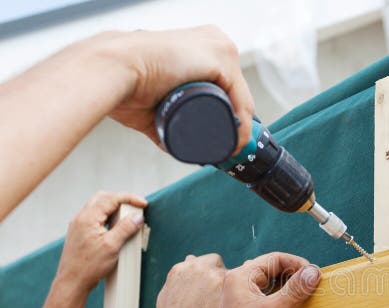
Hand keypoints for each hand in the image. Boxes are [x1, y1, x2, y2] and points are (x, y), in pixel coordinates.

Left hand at [57, 191, 146, 295]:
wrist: (72, 282)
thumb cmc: (89, 266)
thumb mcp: (112, 246)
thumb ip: (125, 228)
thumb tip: (137, 217)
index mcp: (87, 218)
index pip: (111, 199)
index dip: (129, 198)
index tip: (143, 204)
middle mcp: (80, 218)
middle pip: (102, 198)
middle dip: (120, 199)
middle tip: (134, 207)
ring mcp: (78, 225)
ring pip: (97, 207)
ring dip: (113, 208)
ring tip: (127, 217)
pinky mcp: (79, 233)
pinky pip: (94, 217)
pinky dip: (107, 217)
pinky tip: (115, 227)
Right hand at [101, 26, 254, 152]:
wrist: (111, 69)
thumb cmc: (124, 82)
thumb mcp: (156, 99)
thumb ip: (166, 117)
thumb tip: (170, 143)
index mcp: (201, 46)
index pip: (227, 87)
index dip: (230, 117)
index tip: (226, 142)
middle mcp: (215, 40)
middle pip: (235, 93)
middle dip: (235, 124)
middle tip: (227, 150)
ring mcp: (220, 47)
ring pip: (240, 98)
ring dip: (239, 128)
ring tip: (228, 150)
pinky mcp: (220, 57)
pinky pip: (240, 99)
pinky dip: (241, 124)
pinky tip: (236, 140)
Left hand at [207, 253, 320, 307]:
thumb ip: (293, 290)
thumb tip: (314, 272)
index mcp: (241, 277)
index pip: (274, 259)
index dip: (296, 263)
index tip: (313, 273)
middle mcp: (244, 286)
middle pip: (276, 270)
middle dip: (296, 275)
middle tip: (314, 283)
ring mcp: (250, 301)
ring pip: (277, 286)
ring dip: (294, 288)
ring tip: (310, 294)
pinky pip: (276, 301)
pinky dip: (290, 301)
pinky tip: (301, 307)